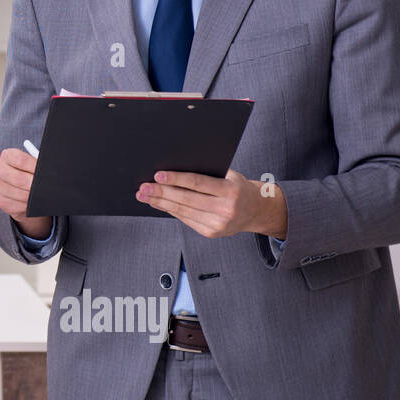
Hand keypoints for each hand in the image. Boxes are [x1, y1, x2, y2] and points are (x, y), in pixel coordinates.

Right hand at [0, 148, 52, 239]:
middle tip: (46, 187)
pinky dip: (30, 205)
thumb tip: (49, 173)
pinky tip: (33, 201)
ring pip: (21, 195)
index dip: (35, 167)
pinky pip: (20, 206)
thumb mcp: (32, 163)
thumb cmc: (29, 172)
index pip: (21, 160)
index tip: (46, 172)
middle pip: (19, 179)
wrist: (19, 187)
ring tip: (42, 194)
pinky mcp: (2, 202)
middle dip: (35, 185)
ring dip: (34, 197)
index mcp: (7, 156)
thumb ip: (38, 165)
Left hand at [136, 168, 287, 239]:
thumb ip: (207, 173)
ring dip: (160, 203)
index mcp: (230, 191)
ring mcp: (217, 224)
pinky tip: (158, 203)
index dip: (176, 179)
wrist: (256, 211)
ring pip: (182, 211)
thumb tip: (174, 166)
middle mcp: (225, 209)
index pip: (198, 183)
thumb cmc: (238, 188)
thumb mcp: (229, 175)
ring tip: (144, 195)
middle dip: (161, 193)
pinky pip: (185, 219)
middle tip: (143, 187)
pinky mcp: (210, 232)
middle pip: (186, 199)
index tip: (158, 175)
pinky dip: (170, 210)